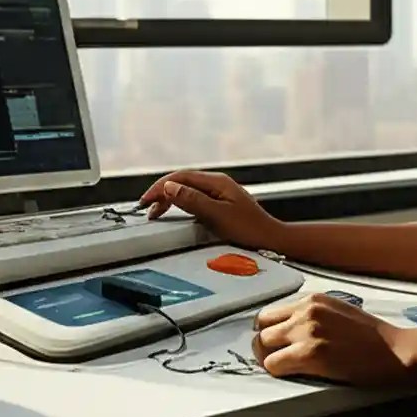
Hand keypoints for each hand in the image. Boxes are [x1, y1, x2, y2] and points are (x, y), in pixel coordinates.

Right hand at [138, 170, 284, 249]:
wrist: (270, 239)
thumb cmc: (248, 229)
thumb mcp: (217, 215)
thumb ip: (192, 200)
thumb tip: (169, 187)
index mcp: (217, 182)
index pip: (180, 177)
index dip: (160, 187)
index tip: (145, 201)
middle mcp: (218, 183)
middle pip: (183, 182)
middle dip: (162, 192)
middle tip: (146, 208)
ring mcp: (220, 193)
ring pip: (187, 190)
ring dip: (170, 199)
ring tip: (155, 212)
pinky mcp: (221, 203)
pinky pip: (195, 198)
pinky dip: (180, 204)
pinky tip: (174, 212)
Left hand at [252, 293, 410, 385]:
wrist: (394, 351)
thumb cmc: (373, 337)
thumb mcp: (340, 312)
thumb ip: (314, 316)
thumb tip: (289, 329)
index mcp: (314, 300)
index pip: (270, 313)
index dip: (269, 331)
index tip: (275, 343)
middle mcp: (307, 311)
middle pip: (261, 328)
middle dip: (266, 345)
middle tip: (277, 358)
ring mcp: (307, 332)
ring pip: (263, 346)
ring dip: (270, 359)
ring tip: (286, 367)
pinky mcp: (310, 354)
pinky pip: (274, 365)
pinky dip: (279, 371)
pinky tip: (295, 373)